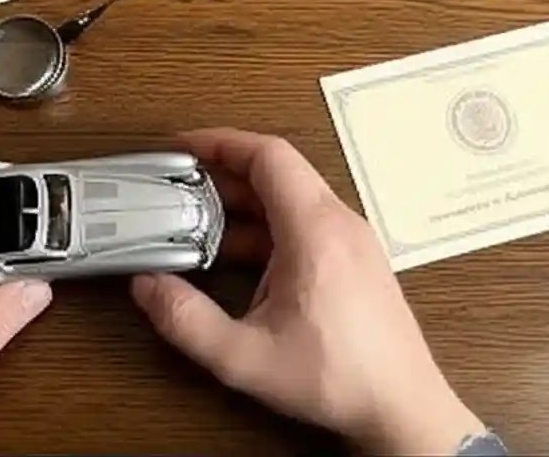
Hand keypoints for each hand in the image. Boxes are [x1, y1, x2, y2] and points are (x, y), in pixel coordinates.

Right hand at [131, 129, 483, 453]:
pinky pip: (305, 221)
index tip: (183, 148)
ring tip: (197, 223)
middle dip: (222, 173)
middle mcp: (340, 224)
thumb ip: (186, 321)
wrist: (401, 407)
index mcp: (316, 231)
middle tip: (180, 185)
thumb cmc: (341, 380)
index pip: (269, 154)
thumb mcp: (246, 356)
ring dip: (243, 204)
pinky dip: (265, 226)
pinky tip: (236, 257)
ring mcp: (351, 239)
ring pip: (290, 197)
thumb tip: (147, 286)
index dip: (220, 142)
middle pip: (277, 171)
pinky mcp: (354, 258)